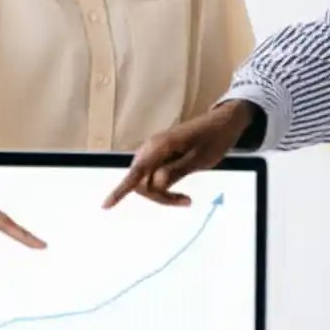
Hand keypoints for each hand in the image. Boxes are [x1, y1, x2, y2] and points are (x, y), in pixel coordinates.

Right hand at [103, 100, 256, 208]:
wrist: (223, 123)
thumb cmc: (214, 139)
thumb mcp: (199, 159)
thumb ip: (175, 171)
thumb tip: (153, 185)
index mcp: (160, 147)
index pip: (136, 172)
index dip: (120, 190)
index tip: (106, 205)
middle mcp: (152, 148)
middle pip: (140, 180)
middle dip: (157, 196)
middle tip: (185, 201)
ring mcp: (156, 152)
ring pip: (147, 180)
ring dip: (162, 193)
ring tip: (186, 199)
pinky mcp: (162, 156)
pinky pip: (154, 175)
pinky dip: (164, 186)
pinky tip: (179, 191)